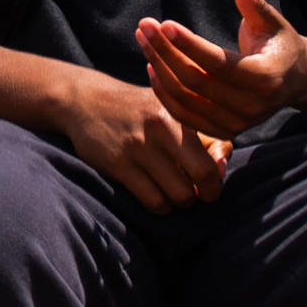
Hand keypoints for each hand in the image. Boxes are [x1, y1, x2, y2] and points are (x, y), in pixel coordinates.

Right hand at [43, 69, 227, 212]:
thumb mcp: (174, 111)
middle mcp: (160, 128)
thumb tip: (221, 169)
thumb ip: (206, 137)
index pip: (214, 158)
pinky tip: (156, 195)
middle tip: (196, 193)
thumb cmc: (140, 109)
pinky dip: (160, 206)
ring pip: (177, 195)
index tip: (208, 182)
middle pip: (200, 179)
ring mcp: (137, 147)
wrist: (86, 100)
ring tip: (175, 193)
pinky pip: (152, 200)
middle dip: (203, 194)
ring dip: (180, 202)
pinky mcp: (117, 164)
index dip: (216, 180)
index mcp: (179, 113)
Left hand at [137, 0, 306, 140]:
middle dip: (165, 52)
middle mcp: (252, 105)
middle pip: (195, 81)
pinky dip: (164, 94)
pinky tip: (152, 68)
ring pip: (185, 99)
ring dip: (159, 69)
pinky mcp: (224, 131)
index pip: (218, 63)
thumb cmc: (279, 44)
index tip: (164, 24)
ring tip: (143, 41)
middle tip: (144, 26)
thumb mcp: (273, 23)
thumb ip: (256, 7)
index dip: (189, 44)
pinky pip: (185, 116)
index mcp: (266, 77)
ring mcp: (237, 123)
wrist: (295, 80)